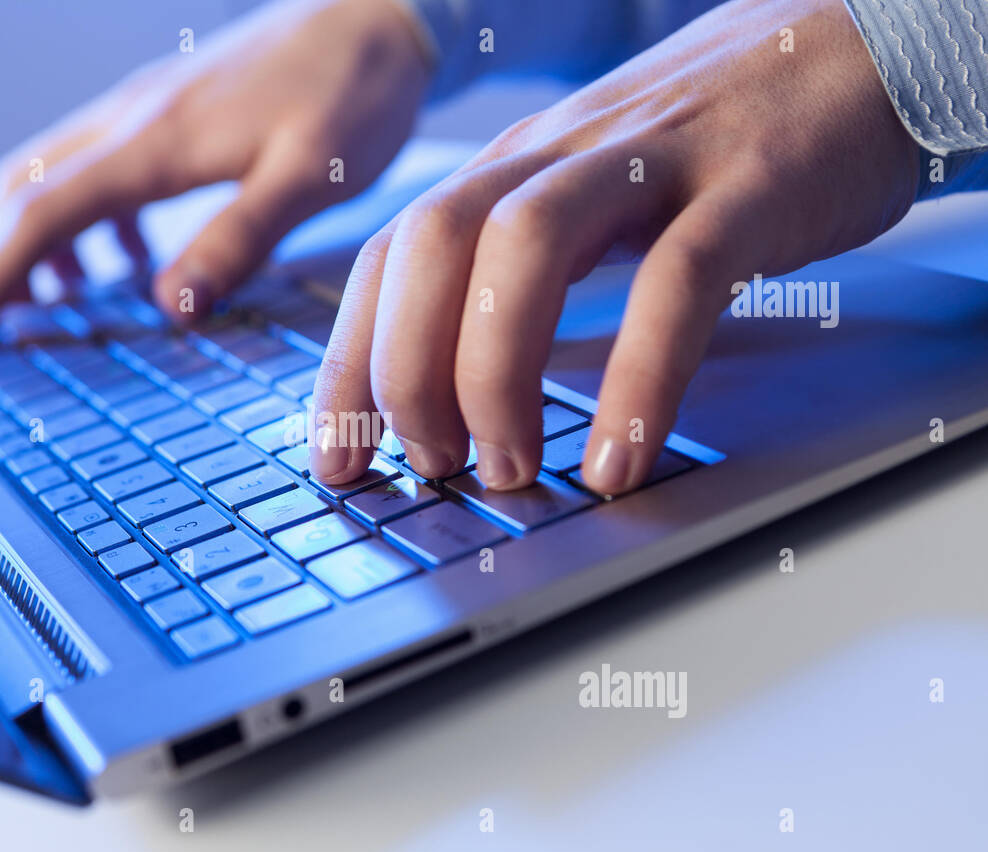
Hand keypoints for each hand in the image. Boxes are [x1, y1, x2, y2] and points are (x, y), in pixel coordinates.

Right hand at [0, 0, 430, 343]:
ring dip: (43, 237)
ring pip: (56, 171)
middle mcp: (134, 118)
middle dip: (1, 258)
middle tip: (4, 324)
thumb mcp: (311, 177)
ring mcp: (149, 106)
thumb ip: (238, 240)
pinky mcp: (173, 106)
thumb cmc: (353, 93)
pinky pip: (101, 162)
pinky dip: (91, 216)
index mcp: (156, 143)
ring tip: (68, 300)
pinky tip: (135, 255)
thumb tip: (169, 306)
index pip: (42, 214)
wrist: (379, 10)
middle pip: (26, 188)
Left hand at [310, 0, 919, 495]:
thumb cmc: (714, 144)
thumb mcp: (588, 199)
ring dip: (494, 374)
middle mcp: (559, 157)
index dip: (345, 364)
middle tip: (433, 464)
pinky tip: (617, 459)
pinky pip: (675, 282)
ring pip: (525, 251)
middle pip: (430, 247)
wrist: (857, 41)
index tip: (333, 458)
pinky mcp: (746, 187)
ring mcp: (651, 163)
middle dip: (404, 372)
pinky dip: (637, 379)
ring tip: (508, 469)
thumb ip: (523, 274)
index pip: (387, 258)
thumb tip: (462, 387)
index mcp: (512, 170)